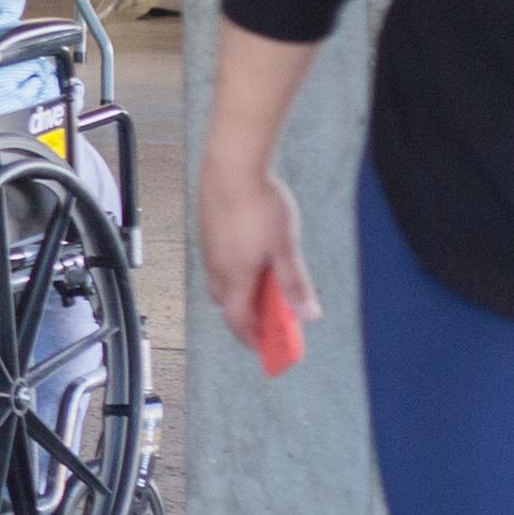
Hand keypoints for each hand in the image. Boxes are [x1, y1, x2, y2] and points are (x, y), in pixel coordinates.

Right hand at [199, 161, 321, 356]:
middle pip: (226, 304)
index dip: (253, 338)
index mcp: (235, 274)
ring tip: (265, 288)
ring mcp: (209, 246)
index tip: (267, 350)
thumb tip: (307, 314)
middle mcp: (216, 264)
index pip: (239, 319)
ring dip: (240, 293)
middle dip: (245, 318)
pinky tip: (253, 257)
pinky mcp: (208, 230)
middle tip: (269, 321)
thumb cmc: (258, 202)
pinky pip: (218, 262)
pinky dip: (234, 272)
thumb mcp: (286, 247)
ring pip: (220, 282)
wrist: (231, 164)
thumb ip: (294, 283)